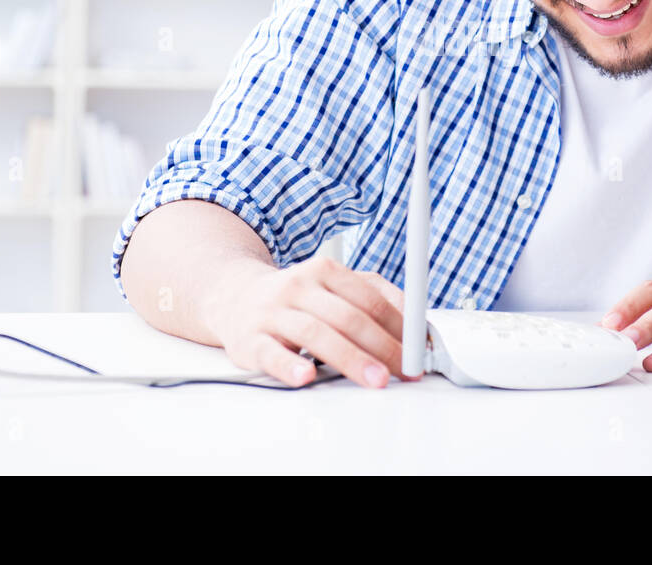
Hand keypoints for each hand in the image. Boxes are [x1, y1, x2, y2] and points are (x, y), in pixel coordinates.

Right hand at [204, 253, 418, 388]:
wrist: (234, 297)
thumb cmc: (296, 297)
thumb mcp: (334, 285)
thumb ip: (376, 297)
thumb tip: (416, 326)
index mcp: (324, 271)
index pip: (369, 299)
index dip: (399, 327)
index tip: (417, 350)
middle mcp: (298, 287)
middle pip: (347, 317)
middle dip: (381, 346)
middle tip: (403, 370)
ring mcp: (273, 312)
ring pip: (316, 334)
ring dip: (350, 359)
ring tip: (374, 379)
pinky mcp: (250, 340)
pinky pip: (271, 352)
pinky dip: (289, 365)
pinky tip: (306, 376)